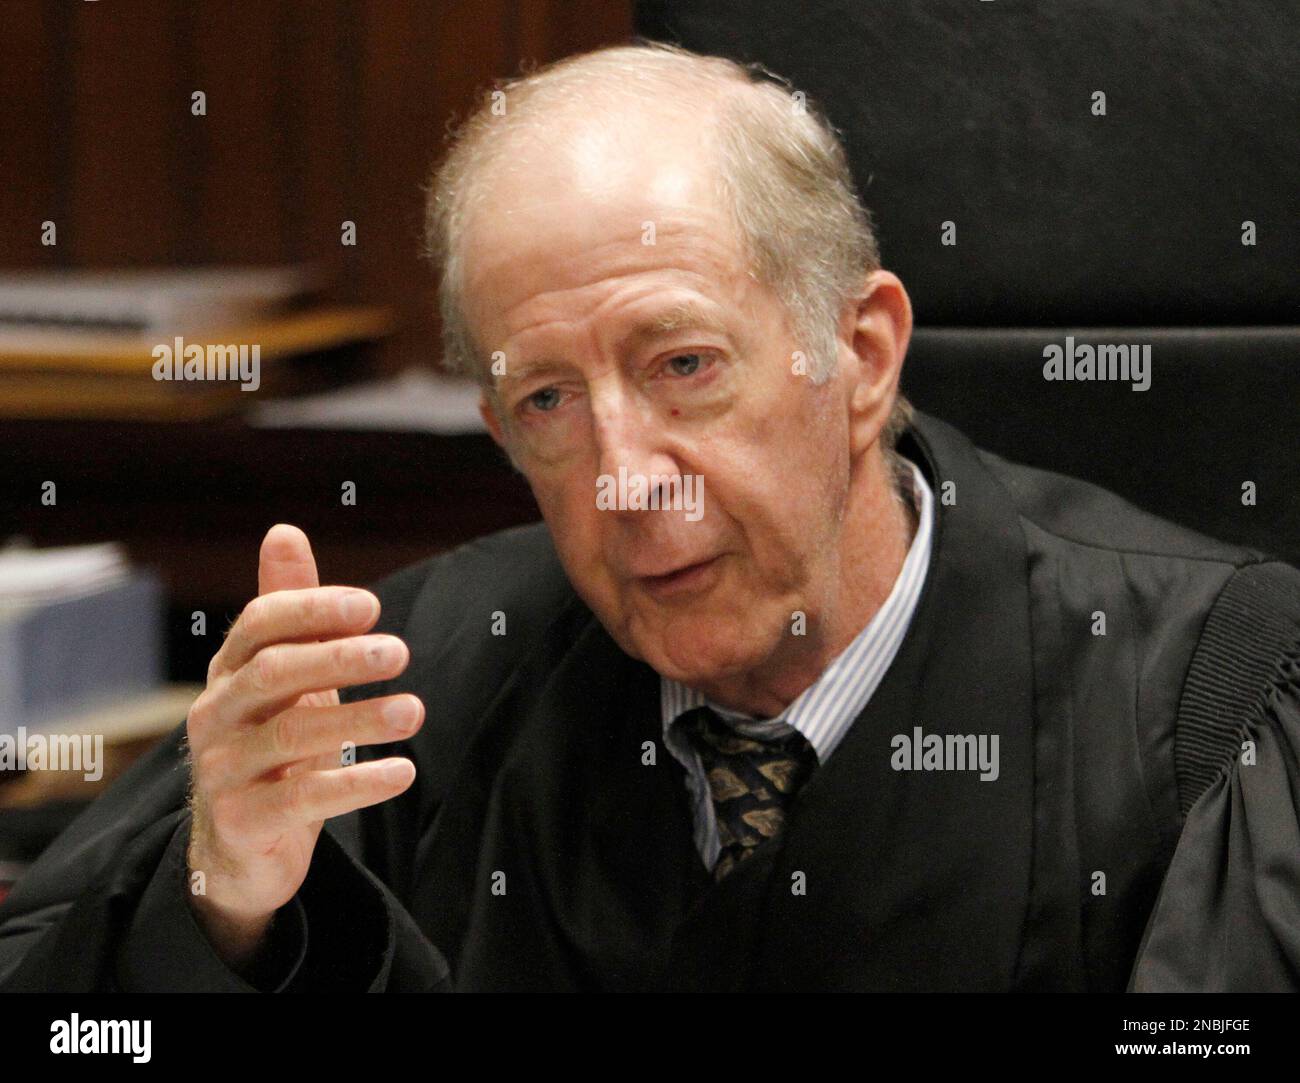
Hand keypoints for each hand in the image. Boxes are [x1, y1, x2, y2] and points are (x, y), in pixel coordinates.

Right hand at [183, 524, 422, 968]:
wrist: (239, 847)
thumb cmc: (271, 742)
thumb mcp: (285, 677)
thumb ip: (290, 610)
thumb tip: (284, 529)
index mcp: (230, 671)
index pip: (260, 624)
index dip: (312, 609)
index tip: (372, 606)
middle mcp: (215, 714)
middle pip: (272, 673)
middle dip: (336, 658)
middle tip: (399, 652)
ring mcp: (221, 770)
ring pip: (289, 737)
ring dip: (357, 720)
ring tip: (414, 710)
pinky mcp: (241, 822)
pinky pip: (300, 800)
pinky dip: (355, 785)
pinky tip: (403, 771)